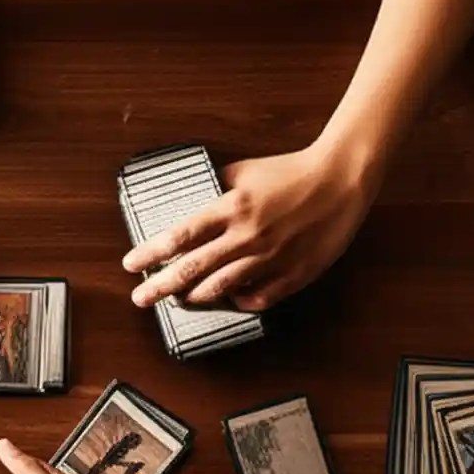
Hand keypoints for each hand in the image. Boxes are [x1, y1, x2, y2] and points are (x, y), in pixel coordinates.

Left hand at [121, 142, 381, 310]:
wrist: (342, 179)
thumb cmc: (291, 172)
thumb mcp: (244, 171)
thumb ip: (214, 187)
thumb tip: (188, 200)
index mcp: (232, 207)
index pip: (180, 236)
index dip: (151, 253)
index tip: (131, 265)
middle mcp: (247, 236)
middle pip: (192, 269)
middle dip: (160, 287)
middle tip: (140, 297)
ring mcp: (271, 258)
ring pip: (221, 289)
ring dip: (193, 298)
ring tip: (178, 301)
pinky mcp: (294, 274)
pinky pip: (257, 299)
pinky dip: (237, 303)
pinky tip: (227, 300)